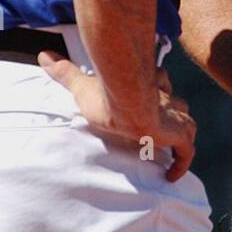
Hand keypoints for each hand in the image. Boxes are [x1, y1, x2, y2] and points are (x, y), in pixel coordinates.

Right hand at [39, 52, 196, 181]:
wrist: (127, 103)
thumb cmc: (107, 95)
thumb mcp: (83, 84)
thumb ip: (66, 71)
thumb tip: (44, 56)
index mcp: (146, 82)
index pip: (159, 81)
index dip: (157, 88)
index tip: (151, 96)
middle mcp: (163, 97)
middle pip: (176, 102)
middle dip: (172, 112)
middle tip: (161, 127)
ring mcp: (173, 115)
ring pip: (186, 122)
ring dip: (180, 134)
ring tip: (168, 148)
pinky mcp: (177, 134)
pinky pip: (187, 151)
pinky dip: (182, 162)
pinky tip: (171, 175)